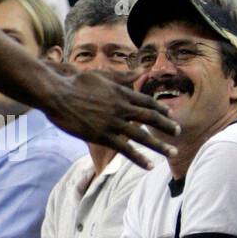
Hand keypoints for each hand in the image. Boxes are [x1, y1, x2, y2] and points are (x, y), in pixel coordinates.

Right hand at [43, 68, 178, 169]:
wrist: (58, 94)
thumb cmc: (75, 83)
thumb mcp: (101, 76)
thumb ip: (121, 77)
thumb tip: (139, 71)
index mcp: (121, 92)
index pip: (146, 101)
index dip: (159, 108)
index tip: (169, 114)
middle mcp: (122, 107)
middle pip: (150, 118)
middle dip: (166, 125)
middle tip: (178, 132)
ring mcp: (114, 122)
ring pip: (143, 136)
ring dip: (160, 145)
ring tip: (173, 152)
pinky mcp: (103, 136)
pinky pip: (126, 149)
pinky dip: (139, 158)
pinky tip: (149, 166)